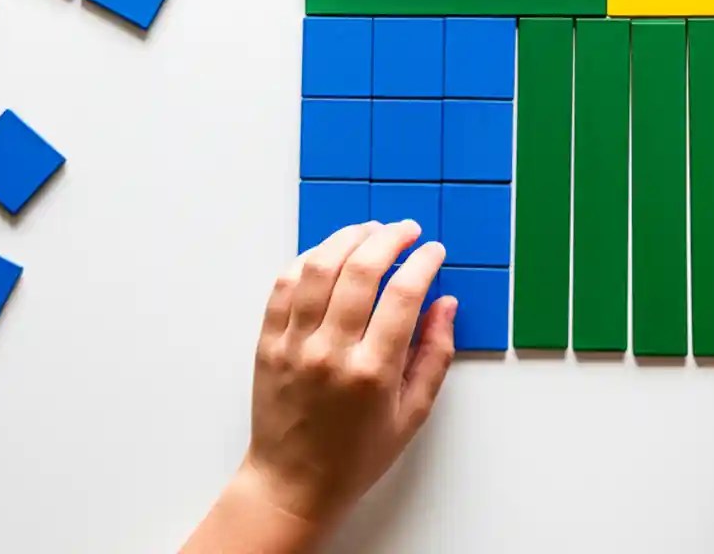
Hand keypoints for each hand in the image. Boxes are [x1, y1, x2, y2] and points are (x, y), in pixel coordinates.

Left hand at [182, 221, 456, 552]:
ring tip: (370, 230)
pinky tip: (329, 253)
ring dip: (348, 238)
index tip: (434, 251)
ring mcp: (294, 345)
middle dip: (390, 238)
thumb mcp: (413, 413)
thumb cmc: (357, 454)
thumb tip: (446, 304)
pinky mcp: (267, 343)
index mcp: (373, 372)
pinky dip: (308, 259)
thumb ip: (435, 355)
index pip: (403, 295)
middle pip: (361, 270)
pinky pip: (284, 285)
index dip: (423, 262)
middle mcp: (331, 352)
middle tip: (407, 230)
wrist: (294, 482)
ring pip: (319, 267)